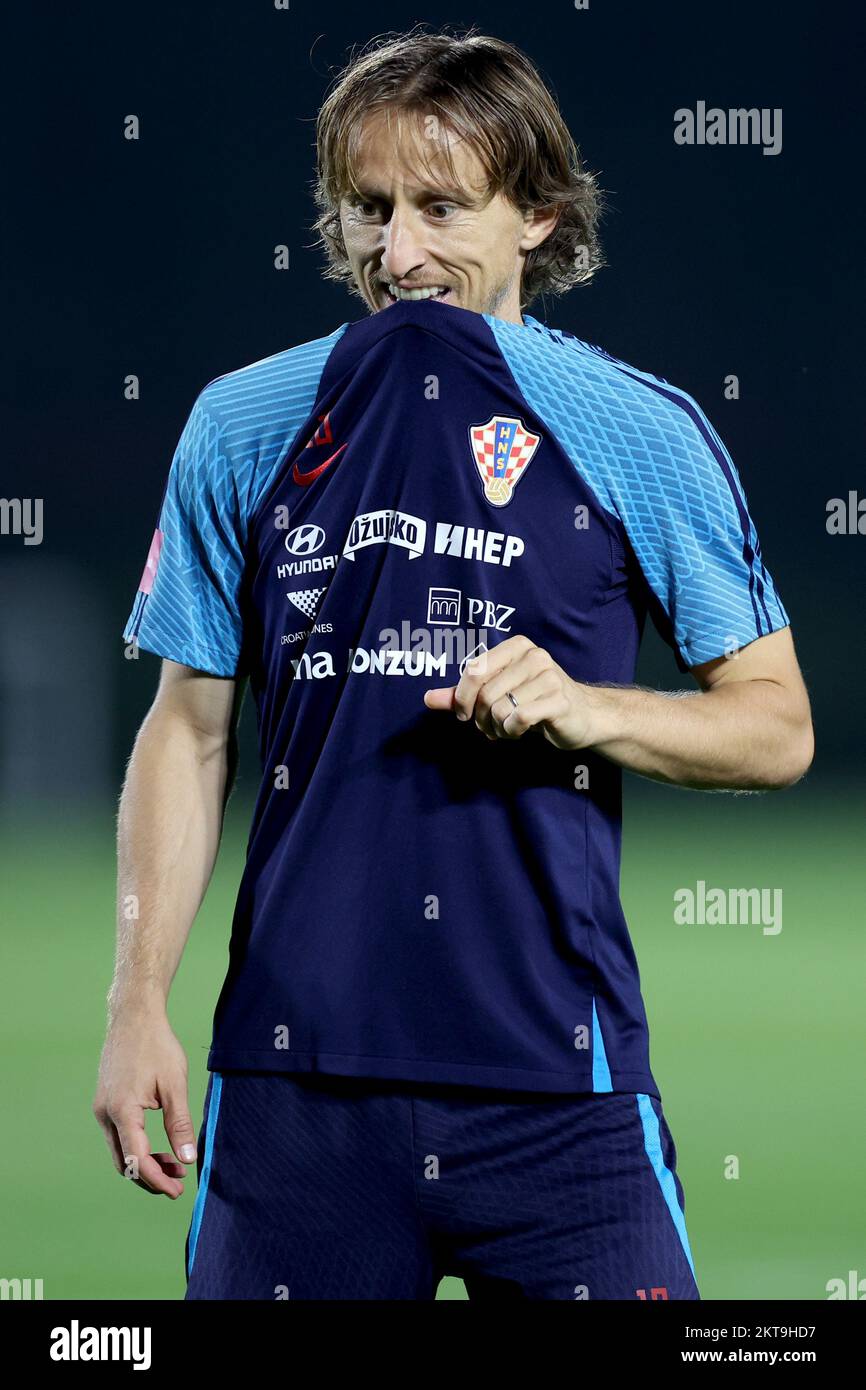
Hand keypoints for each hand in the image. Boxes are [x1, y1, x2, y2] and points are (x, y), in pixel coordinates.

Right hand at [93, 1010, 196, 1198]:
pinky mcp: (105, 1104)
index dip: (158, 1180)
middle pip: (125, 1163)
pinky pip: (118, 1137)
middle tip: (179, 1181)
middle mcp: (105, 1114)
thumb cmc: (157, 1046)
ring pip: (120, 1152)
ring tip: (174, 1164)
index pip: (138, 1160)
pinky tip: (159, 1146)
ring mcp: (102, 1109)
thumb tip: (188, 1159)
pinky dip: (137, 1148)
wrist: (133, 1017)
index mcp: (122, 1111)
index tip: (177, 1191)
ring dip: (144, 1163)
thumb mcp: (175, 1085)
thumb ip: (180, 1124)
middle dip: (151, 1176)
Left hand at [423, 635, 594, 748]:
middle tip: (490, 727)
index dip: (461, 697)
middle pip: (485, 693)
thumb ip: (462, 694)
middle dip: (481, 718)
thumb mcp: (497, 693)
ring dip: (498, 727)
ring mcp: (549, 676)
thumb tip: (428, 698)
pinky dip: (512, 732)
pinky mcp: (559, 700)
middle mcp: (534, 656)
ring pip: (500, 708)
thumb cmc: (534, 702)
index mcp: (516, 647)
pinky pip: (518, 718)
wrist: (582, 716)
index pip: (473, 670)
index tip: (464, 714)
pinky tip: (521, 731)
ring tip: (508, 728)